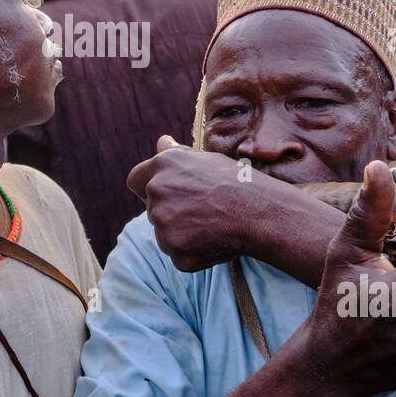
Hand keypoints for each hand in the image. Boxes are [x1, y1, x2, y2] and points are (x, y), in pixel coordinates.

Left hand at [127, 136, 259, 271]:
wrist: (260, 211)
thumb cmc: (237, 182)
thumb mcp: (206, 160)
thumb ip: (177, 155)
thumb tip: (161, 141)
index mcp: (161, 167)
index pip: (135, 180)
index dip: (148, 188)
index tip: (166, 195)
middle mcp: (156, 192)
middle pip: (152, 209)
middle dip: (171, 212)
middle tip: (203, 211)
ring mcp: (163, 223)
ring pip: (164, 234)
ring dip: (181, 234)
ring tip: (211, 225)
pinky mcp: (174, 249)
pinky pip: (177, 255)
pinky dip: (192, 254)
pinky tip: (214, 241)